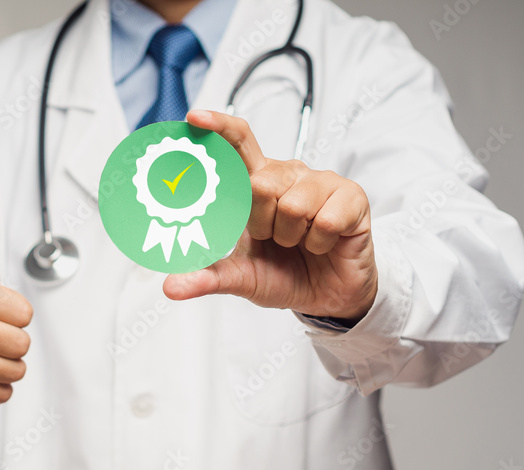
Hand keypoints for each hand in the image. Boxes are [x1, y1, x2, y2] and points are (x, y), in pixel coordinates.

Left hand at [163, 110, 377, 321]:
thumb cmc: (283, 274)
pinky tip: (324, 244)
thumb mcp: (240, 277)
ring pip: (293, 205)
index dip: (218, 127)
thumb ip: (207, 277)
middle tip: (274, 238)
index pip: (238, 142)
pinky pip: (326, 220)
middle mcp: (288, 174)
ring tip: (300, 241)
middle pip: (260, 184)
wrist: (328, 297)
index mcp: (257, 181)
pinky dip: (320, 243)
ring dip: (293, 236)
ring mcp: (321, 181)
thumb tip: (171, 287)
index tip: (193, 118)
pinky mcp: (353, 196)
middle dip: (263, 223)